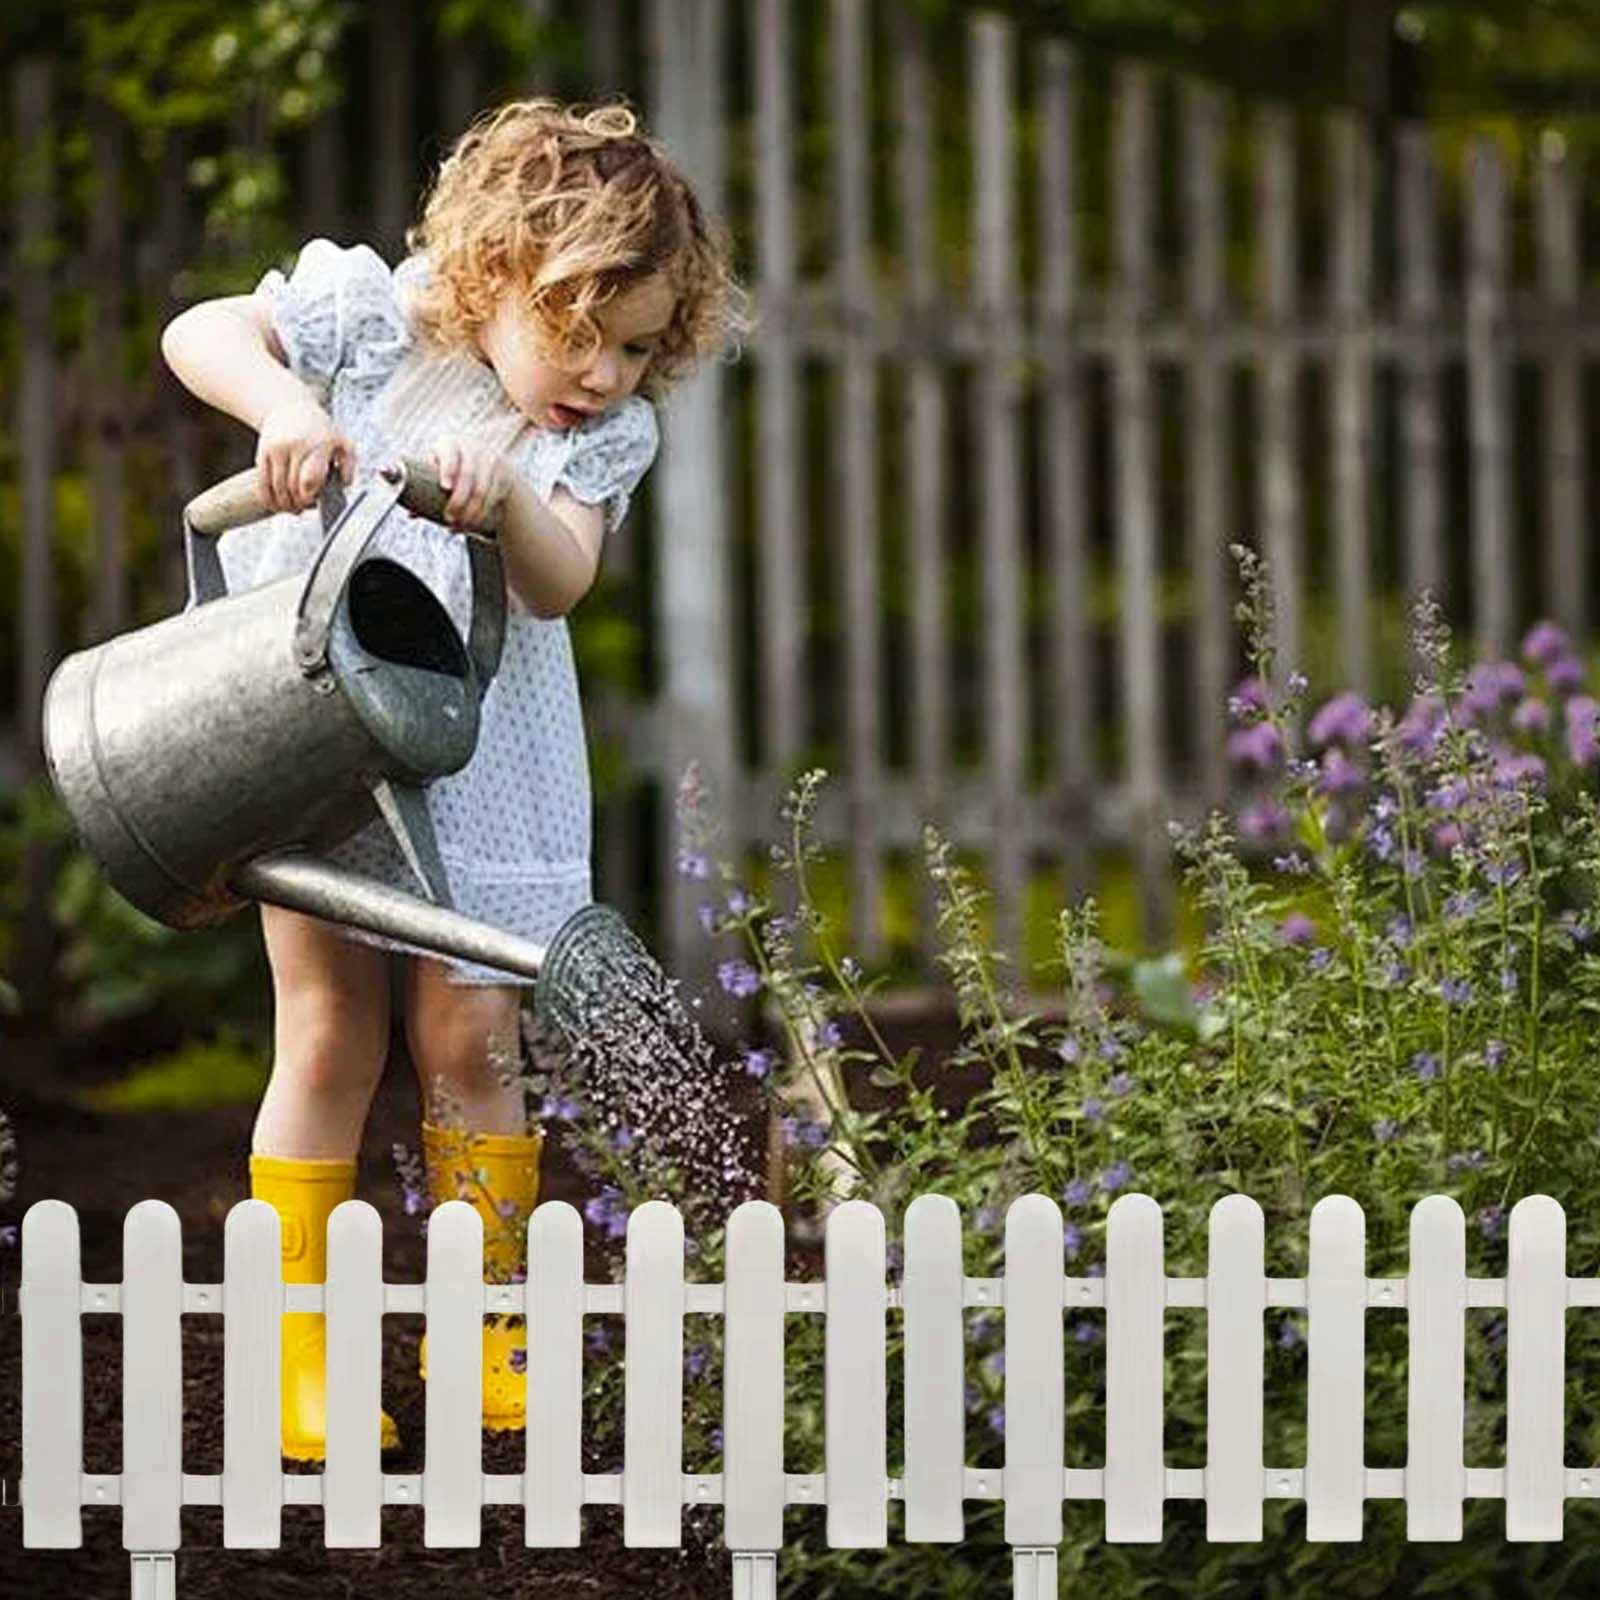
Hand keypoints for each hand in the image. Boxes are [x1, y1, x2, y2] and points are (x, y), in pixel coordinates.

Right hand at [255, 395, 353, 511]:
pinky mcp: (262, 452)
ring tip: (291, 508)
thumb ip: (349, 465)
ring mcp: (276, 449)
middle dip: (298, 503)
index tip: (314, 502)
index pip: (310, 481)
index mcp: (317, 446)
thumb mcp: (342, 442)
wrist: (290, 407)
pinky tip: (274, 504)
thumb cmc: (319, 430)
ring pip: (276, 487)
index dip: (311, 497)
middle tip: (303, 508)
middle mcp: (294, 447)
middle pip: (292, 487)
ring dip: (283, 504)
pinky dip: (267, 498)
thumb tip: (345, 484)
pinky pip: (262, 482)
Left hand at [430, 435, 512, 530]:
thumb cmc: (451, 467)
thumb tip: (411, 514)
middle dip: (458, 501)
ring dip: (470, 512)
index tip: (445, 487)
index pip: (450, 454)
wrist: (484, 460)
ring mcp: (491, 461)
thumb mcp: (437, 469)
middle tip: (449, 518)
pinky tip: (472, 524)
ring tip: (459, 526)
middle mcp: (473, 449)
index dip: (448, 469)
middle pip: (468, 476)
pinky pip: (493, 498)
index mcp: (450, 443)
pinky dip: (481, 514)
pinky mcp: (503, 475)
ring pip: (482, 490)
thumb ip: (423, 487)